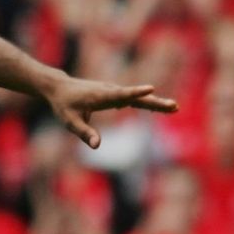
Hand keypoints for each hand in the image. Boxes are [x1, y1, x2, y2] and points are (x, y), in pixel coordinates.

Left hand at [37, 75, 176, 149]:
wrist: (59, 87)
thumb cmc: (63, 105)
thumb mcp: (70, 121)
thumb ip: (84, 133)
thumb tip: (97, 146)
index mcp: (100, 96)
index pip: (121, 95)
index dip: (136, 93)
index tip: (151, 89)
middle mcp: (110, 91)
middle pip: (136, 97)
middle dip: (155, 102)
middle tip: (174, 106)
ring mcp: (113, 91)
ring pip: (137, 97)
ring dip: (155, 102)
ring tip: (174, 107)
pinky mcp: (114, 93)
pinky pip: (133, 98)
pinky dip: (146, 101)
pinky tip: (160, 106)